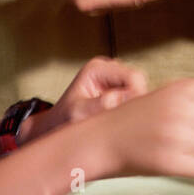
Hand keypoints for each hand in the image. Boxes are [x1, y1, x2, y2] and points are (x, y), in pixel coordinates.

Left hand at [22, 56, 149, 142]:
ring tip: (117, 117)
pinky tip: (117, 116)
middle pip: (138, 80)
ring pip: (138, 87)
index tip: (129, 114)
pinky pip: (133, 94)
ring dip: (132, 103)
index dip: (136, 95)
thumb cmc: (63, 120)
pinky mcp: (116, 85)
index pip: (133, 76)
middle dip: (134, 99)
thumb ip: (99, 105)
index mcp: (97, 68)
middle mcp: (107, 68)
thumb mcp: (78, 114)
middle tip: (122, 117)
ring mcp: (112, 76)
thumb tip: (120, 98)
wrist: (55, 126)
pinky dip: (130, 106)